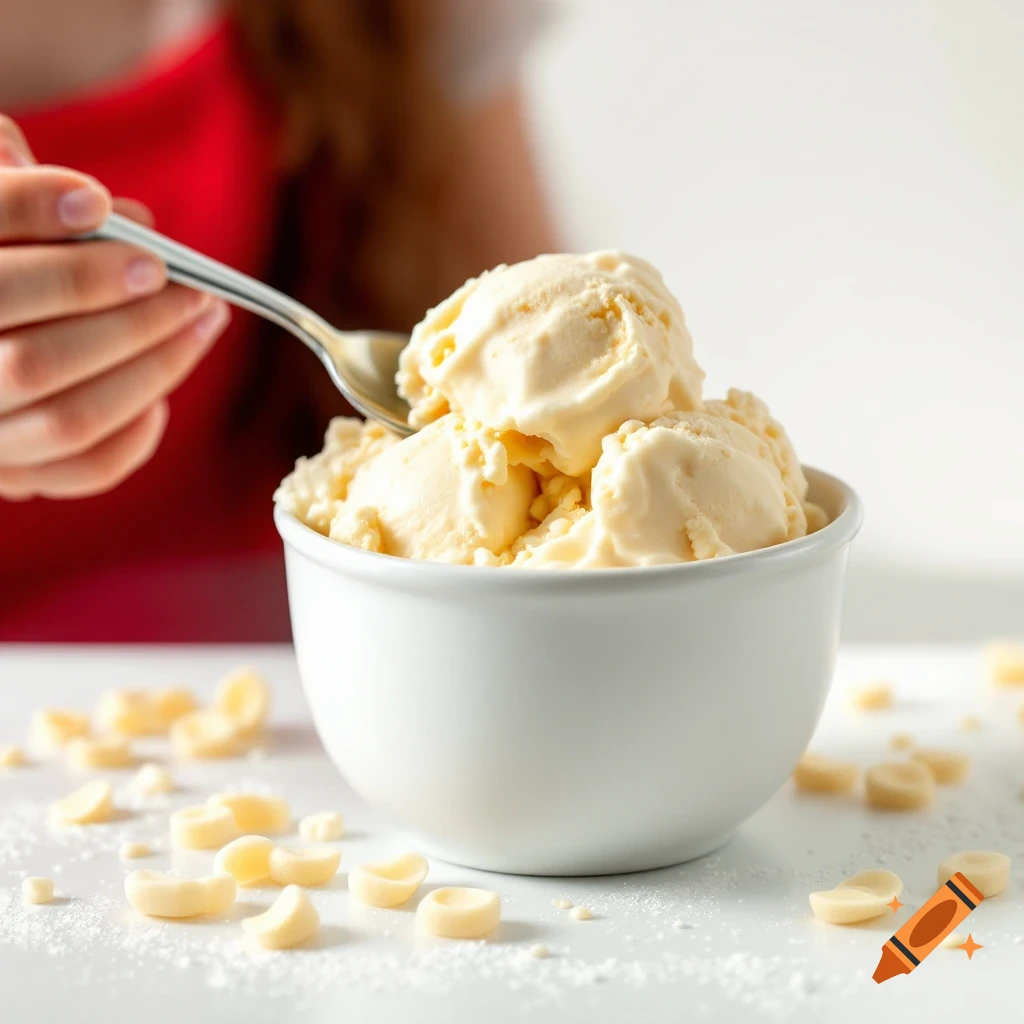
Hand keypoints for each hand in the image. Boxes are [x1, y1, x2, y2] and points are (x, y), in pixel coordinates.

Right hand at [0, 115, 229, 500]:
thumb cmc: (7, 268)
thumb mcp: (6, 223)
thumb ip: (45, 208)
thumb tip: (135, 223)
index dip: (27, 211)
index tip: (95, 201)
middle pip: (36, 360)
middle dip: (128, 318)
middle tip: (189, 286)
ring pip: (73, 420)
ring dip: (156, 368)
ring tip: (204, 318)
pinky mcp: (15, 473)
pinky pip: (89, 467)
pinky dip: (137, 432)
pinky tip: (161, 393)